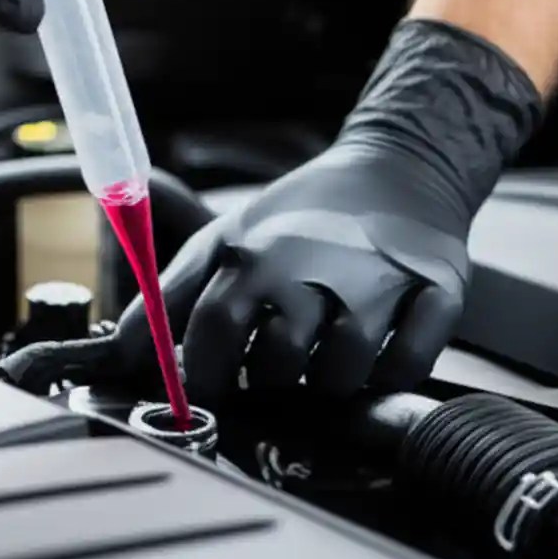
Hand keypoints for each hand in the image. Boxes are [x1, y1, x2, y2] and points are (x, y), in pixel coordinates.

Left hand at [107, 20, 541, 406]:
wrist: (398, 168)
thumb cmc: (301, 219)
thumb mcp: (224, 240)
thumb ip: (171, 297)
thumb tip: (122, 353)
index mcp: (251, 255)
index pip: (210, 338)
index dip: (203, 378)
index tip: (210, 390)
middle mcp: (310, 267)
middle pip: (276, 366)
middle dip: (271, 378)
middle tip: (280, 361)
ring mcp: (377, 280)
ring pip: (339, 376)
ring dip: (330, 380)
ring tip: (328, 353)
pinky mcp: (435, 291)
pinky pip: (406, 367)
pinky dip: (390, 372)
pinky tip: (379, 351)